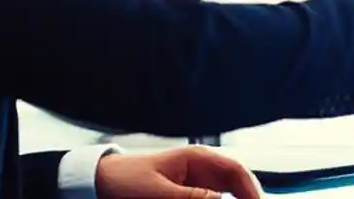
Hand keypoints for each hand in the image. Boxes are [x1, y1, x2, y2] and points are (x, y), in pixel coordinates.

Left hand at [94, 146, 260, 198]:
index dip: (251, 191)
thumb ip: (189, 197)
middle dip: (248, 198)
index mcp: (197, 159)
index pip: (236, 171)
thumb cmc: (125, 180)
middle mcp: (202, 168)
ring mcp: (197, 182)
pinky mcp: (189, 194)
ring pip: (228, 193)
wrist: (101, 181)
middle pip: (237, 183)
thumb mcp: (155, 191)